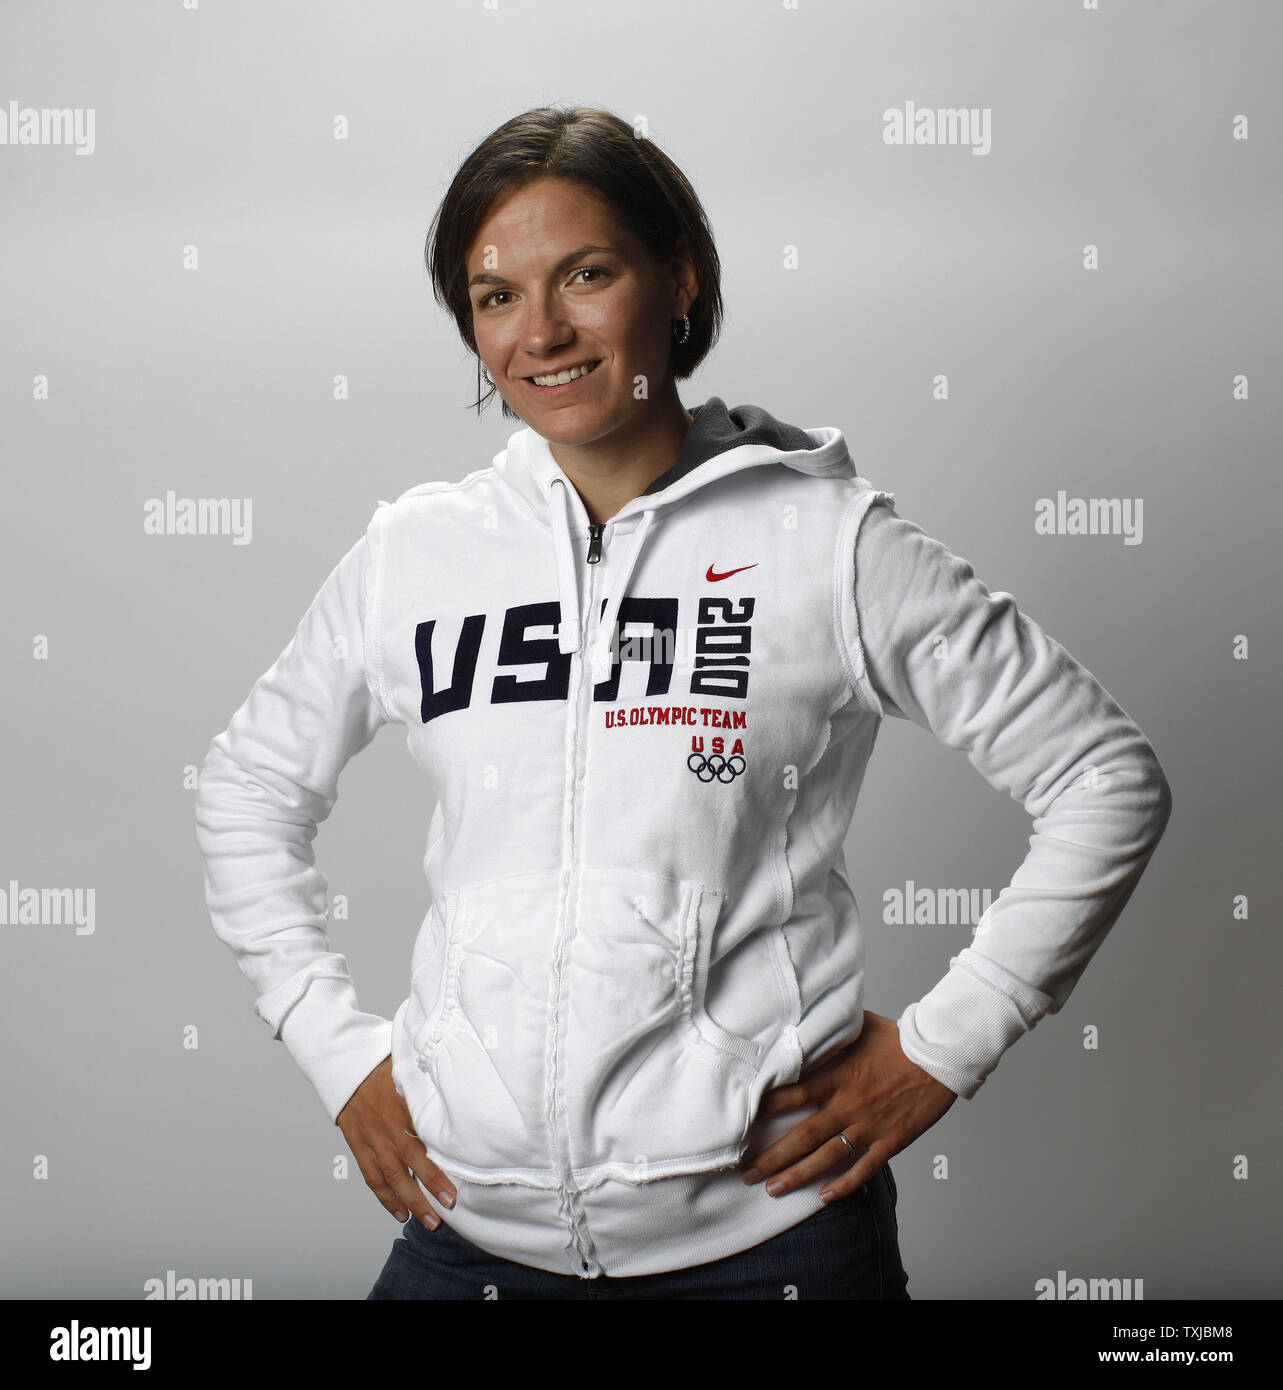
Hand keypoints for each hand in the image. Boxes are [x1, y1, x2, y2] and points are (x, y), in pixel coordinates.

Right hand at [336, 1054, 457, 1229]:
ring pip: (392, 1175)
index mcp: (405, 1103)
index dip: (441, 1159)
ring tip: (428, 1220)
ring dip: (411, 1200)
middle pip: (411, 1161)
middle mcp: (388, 1124)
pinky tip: (400, 1212)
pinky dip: (385, 1197)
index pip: (427, 1135)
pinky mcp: (358, 1145)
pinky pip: (371, 1176)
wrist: (345, 1063)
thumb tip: (460, 1091)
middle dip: (431, 1186)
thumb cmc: (383, 1064)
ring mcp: (371, 1137)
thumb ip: (431, 1085)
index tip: (461, 1172)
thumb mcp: (412, 1067)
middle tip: (449, 1206)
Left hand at [740, 1011, 956, 1201]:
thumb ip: (830, 1029)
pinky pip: (864, 1168)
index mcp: (838, 1075)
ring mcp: (870, 1125)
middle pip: (803, 1135)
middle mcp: (849, 1103)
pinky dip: (844, 1185)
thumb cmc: (900, 1038)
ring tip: (773, 1189)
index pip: (794, 1094)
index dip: (766, 1108)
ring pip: (828, 1157)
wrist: (939, 1056)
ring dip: (798, 1175)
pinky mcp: (891, 1140)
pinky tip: (824, 1197)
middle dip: (773, 1156)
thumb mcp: (858, 1025)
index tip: (743, 1121)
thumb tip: (806, 1019)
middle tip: (747, 1171)